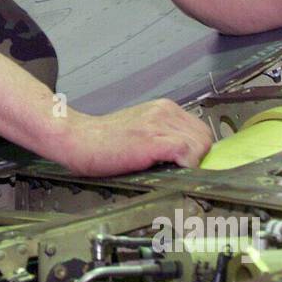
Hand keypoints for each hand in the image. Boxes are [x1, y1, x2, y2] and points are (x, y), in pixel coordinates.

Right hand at [61, 99, 212, 175]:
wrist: (76, 138)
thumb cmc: (101, 142)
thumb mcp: (139, 131)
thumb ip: (161, 136)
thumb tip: (184, 157)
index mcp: (162, 109)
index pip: (199, 130)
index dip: (197, 150)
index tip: (188, 164)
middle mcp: (164, 111)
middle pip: (204, 137)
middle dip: (197, 157)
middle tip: (179, 171)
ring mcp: (159, 124)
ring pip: (201, 145)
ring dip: (191, 163)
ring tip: (170, 172)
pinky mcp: (153, 140)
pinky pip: (188, 153)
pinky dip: (185, 167)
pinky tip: (168, 172)